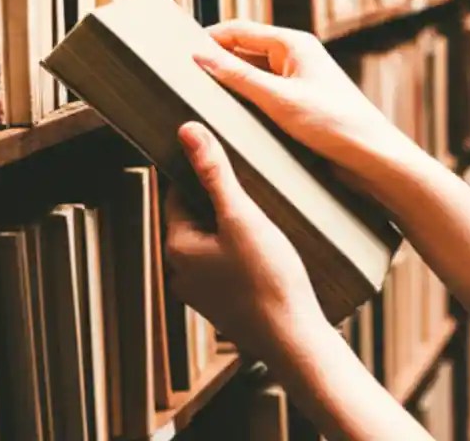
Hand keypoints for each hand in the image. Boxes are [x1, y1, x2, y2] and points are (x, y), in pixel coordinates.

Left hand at [164, 121, 328, 358]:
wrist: (293, 338)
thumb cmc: (269, 280)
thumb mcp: (242, 216)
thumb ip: (214, 173)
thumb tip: (187, 131)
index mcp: (177, 247)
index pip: (177, 194)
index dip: (200, 174)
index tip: (225, 161)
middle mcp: (180, 271)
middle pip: (194, 217)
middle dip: (219, 201)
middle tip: (251, 189)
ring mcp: (201, 290)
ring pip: (211, 241)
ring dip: (231, 226)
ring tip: (262, 217)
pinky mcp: (223, 302)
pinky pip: (224, 264)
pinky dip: (240, 251)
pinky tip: (266, 248)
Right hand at [194, 20, 422, 194]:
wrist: (372, 158)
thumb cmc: (336, 124)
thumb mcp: (278, 99)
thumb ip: (237, 76)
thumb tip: (200, 56)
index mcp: (293, 44)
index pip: (238, 30)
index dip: (208, 39)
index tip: (179, 53)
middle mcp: (296, 57)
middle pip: (244, 51)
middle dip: (217, 63)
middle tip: (186, 78)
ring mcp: (299, 81)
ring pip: (253, 76)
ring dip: (231, 85)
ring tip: (203, 99)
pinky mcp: (301, 105)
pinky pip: (264, 96)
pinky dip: (246, 102)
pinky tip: (232, 117)